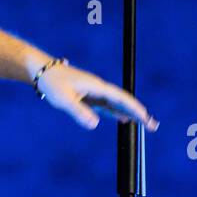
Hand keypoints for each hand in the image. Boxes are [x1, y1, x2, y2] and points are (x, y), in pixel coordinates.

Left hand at [35, 61, 159, 131]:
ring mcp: (94, 92)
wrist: (42, 71)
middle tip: (154, 126)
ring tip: (144, 124)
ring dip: (130, 113)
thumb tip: (95, 124)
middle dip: (139, 113)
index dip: (136, 109)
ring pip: (116, 104)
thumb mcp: (63, 100)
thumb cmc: (52, 83)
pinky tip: (122, 119)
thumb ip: (79, 112)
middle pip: (123, 101)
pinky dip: (116, 113)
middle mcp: (99, 88)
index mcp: (97, 87)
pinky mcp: (87, 96)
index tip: (147, 119)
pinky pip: (106, 106)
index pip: (122, 99)